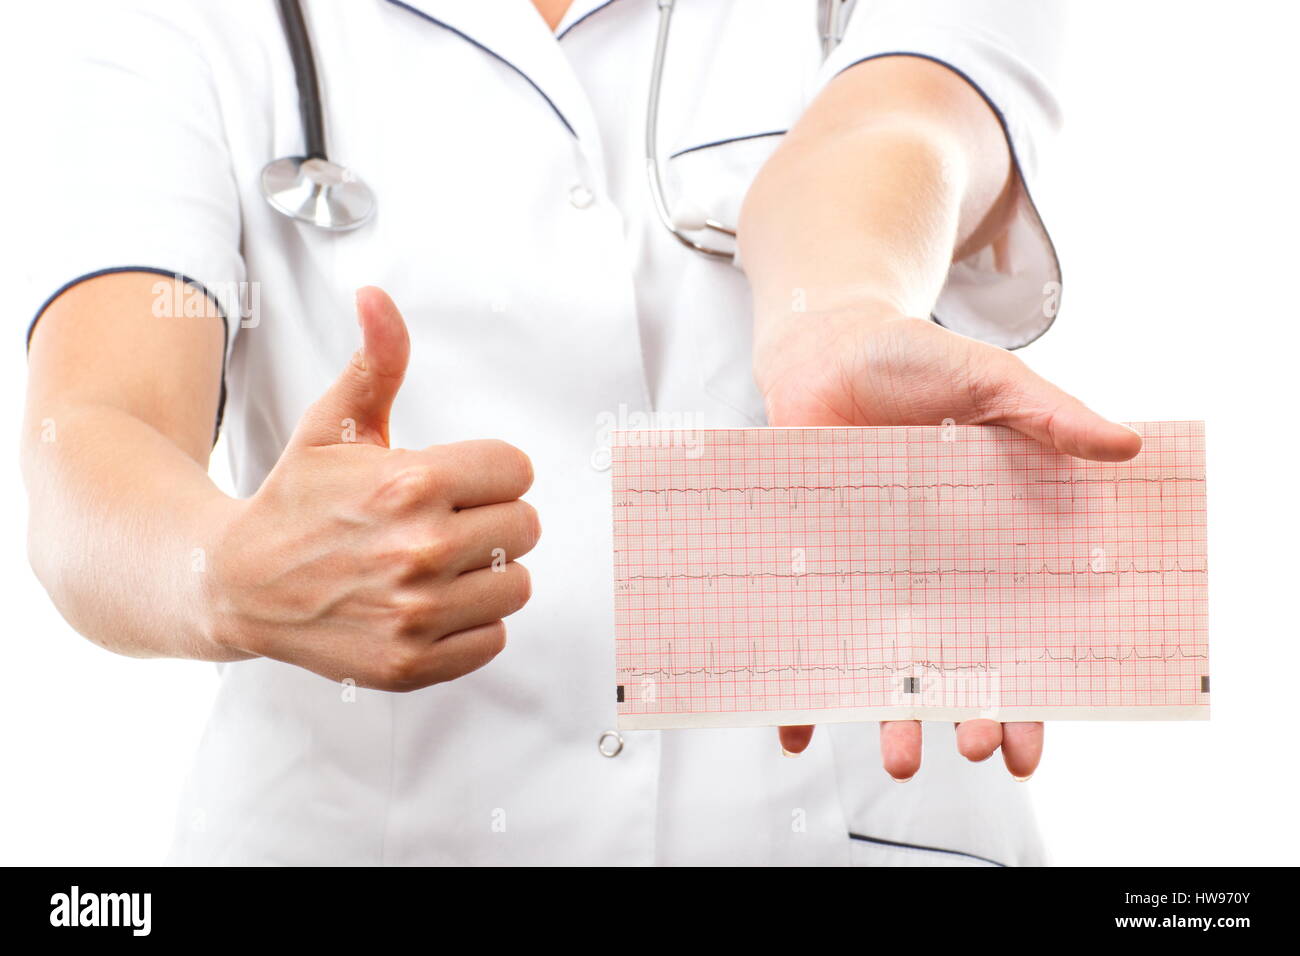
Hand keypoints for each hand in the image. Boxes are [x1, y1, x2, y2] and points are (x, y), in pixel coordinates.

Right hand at [203, 287, 539, 690]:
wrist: (238, 585)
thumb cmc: (296, 499)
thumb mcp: (334, 424)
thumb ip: (377, 361)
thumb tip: (377, 296)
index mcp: (411, 482)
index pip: (519, 469)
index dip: (487, 471)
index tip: (452, 480)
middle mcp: (421, 550)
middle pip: (526, 525)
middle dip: (488, 518)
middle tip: (441, 522)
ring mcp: (417, 613)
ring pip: (517, 583)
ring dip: (486, 573)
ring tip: (435, 565)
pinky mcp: (413, 663)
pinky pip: (495, 637)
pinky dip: (470, 624)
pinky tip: (428, 605)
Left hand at [755, 308, 1141, 779]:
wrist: (825, 345)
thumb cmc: (912, 362)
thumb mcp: (987, 381)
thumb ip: (1048, 416)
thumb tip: (1126, 448)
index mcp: (988, 542)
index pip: (1016, 634)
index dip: (1027, 694)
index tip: (1028, 746)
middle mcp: (929, 571)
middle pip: (952, 663)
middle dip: (966, 715)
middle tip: (970, 748)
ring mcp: (868, 571)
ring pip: (882, 662)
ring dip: (890, 717)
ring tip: (901, 758)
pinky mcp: (813, 561)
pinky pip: (806, 631)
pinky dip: (796, 687)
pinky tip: (793, 733)